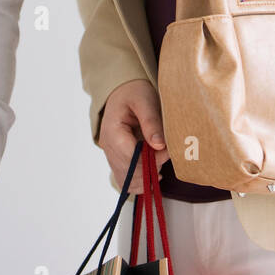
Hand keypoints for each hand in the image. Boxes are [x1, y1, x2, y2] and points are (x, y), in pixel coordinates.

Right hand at [98, 79, 168, 193]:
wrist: (124, 91)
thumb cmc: (135, 92)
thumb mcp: (145, 100)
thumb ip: (151, 122)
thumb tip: (159, 146)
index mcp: (112, 131)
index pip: (130, 157)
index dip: (151, 158)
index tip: (167, 150)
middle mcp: (108, 147)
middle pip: (129, 171)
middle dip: (151, 167)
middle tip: (166, 154)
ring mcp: (110, 156)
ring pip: (127, 180)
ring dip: (147, 177)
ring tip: (160, 162)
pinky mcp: (117, 161)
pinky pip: (126, 181)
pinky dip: (140, 182)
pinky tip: (153, 174)